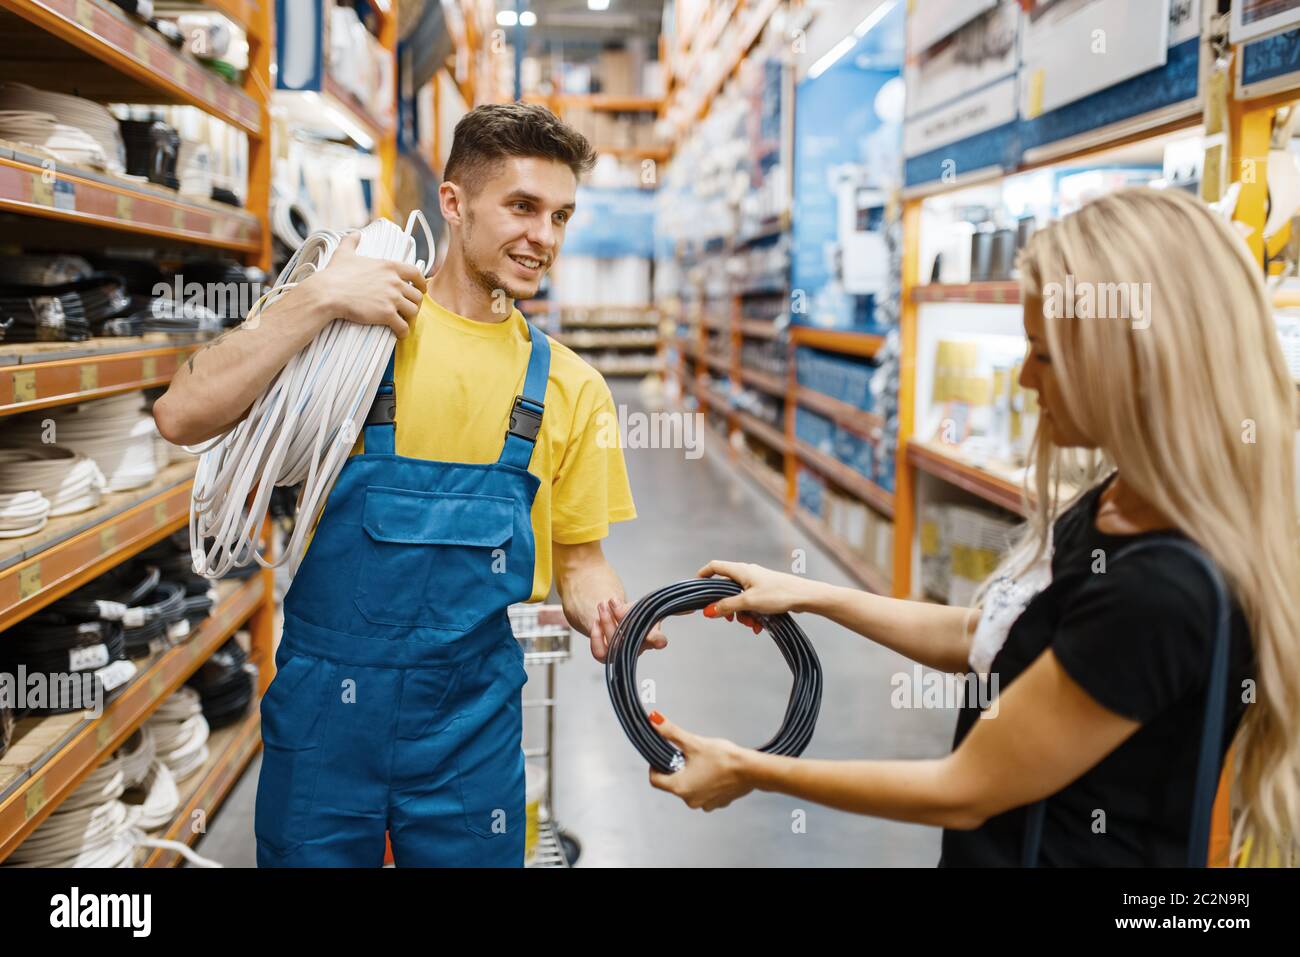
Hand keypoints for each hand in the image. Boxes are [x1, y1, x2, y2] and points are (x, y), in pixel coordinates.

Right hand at [303, 231, 427, 337]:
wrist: (328, 293)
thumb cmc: (335, 274)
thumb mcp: (344, 253)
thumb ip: (352, 242)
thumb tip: (355, 233)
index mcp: (389, 266)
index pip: (416, 272)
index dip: (421, 282)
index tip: (421, 288)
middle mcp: (394, 281)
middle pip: (417, 295)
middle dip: (414, 303)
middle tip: (408, 308)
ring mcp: (392, 298)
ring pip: (413, 311)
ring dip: (409, 317)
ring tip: (403, 321)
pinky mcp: (387, 314)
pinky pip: (404, 326)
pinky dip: (403, 332)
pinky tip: (399, 333)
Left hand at [589, 598, 666, 662]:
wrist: (622, 618)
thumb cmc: (635, 613)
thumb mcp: (638, 605)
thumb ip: (628, 607)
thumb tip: (614, 605)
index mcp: (652, 634)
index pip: (656, 638)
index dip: (658, 640)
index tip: (661, 641)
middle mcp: (639, 647)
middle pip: (629, 636)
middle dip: (619, 616)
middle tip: (610, 602)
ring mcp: (624, 653)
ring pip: (614, 644)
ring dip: (606, 622)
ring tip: (602, 606)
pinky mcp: (609, 657)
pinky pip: (600, 653)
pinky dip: (595, 637)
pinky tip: (596, 623)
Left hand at [647, 712, 753, 810]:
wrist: (751, 770)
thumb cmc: (723, 758)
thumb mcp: (693, 742)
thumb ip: (671, 732)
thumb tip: (654, 720)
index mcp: (680, 787)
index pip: (655, 780)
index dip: (655, 766)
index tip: (663, 756)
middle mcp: (690, 800)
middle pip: (673, 783)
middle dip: (677, 768)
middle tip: (689, 755)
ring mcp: (704, 804)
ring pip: (689, 788)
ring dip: (692, 776)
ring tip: (704, 762)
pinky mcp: (717, 803)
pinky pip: (704, 792)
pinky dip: (705, 782)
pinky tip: (714, 771)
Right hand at [697, 560, 816, 618]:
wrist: (804, 596)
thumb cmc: (777, 594)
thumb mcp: (748, 602)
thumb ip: (727, 606)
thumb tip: (707, 611)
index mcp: (741, 570)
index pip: (715, 567)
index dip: (703, 575)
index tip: (697, 588)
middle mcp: (747, 574)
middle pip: (726, 589)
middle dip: (727, 606)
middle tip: (730, 620)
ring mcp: (757, 582)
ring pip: (740, 599)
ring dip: (742, 614)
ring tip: (751, 625)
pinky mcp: (765, 591)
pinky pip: (751, 603)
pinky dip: (752, 614)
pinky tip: (759, 626)